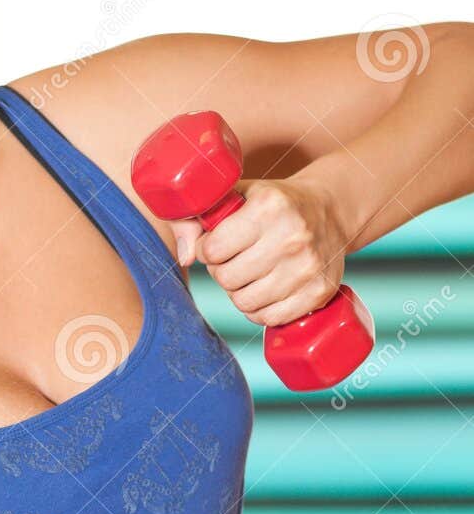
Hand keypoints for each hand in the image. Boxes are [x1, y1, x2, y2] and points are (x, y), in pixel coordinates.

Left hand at [170, 176, 349, 326]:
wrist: (329, 212)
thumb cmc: (273, 205)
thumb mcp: (236, 196)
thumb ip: (196, 218)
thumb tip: (185, 257)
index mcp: (268, 207)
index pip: (212, 250)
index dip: (206, 250)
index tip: (216, 243)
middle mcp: (292, 237)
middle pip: (227, 279)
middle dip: (222, 271)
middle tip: (234, 259)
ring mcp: (308, 267)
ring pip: (245, 303)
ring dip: (240, 292)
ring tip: (251, 273)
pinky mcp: (319, 292)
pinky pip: (269, 318)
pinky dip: (261, 309)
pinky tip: (266, 289)